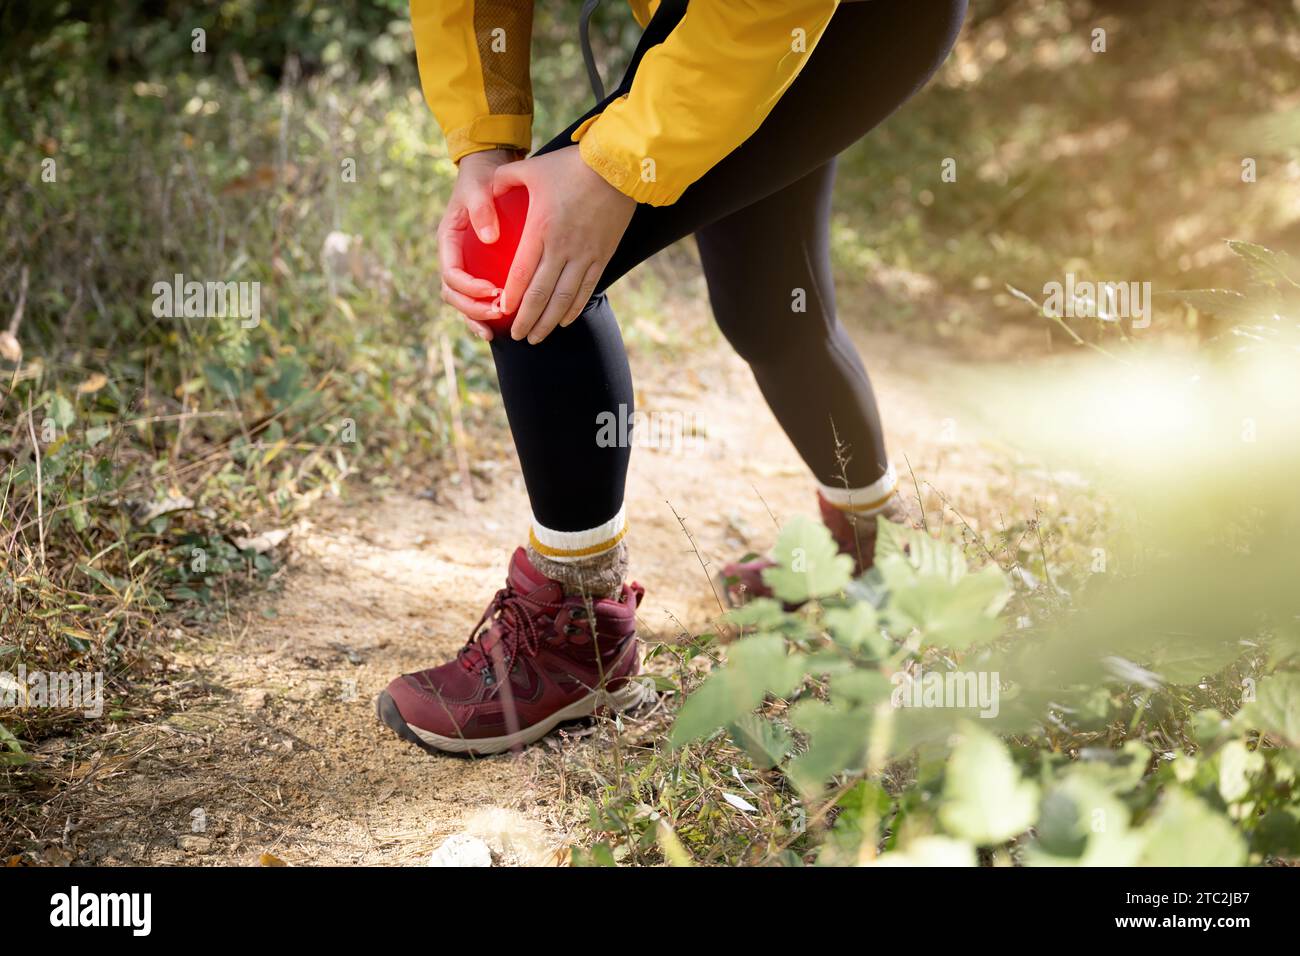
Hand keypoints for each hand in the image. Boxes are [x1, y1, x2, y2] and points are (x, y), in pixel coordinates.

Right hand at [438, 148, 518, 340]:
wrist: (489, 172)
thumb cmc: (483, 178)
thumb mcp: (479, 188)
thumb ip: (481, 208)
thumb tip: (488, 237)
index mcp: (448, 241)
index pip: (451, 273)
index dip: (469, 287)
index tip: (493, 291)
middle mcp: (453, 257)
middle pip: (453, 294)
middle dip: (472, 309)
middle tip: (498, 313)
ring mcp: (464, 266)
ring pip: (461, 302)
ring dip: (475, 318)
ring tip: (493, 331)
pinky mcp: (478, 271)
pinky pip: (476, 298)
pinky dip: (484, 314)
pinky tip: (499, 326)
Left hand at [493, 146, 635, 343]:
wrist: (618, 165)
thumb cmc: (572, 165)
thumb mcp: (531, 168)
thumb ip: (503, 180)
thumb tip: (485, 190)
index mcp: (541, 229)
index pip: (521, 273)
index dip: (511, 297)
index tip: (501, 313)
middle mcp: (563, 248)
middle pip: (541, 294)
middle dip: (527, 319)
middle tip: (515, 337)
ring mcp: (585, 254)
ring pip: (564, 298)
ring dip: (549, 321)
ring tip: (536, 337)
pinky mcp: (602, 256)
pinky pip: (587, 290)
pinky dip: (574, 309)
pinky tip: (564, 321)